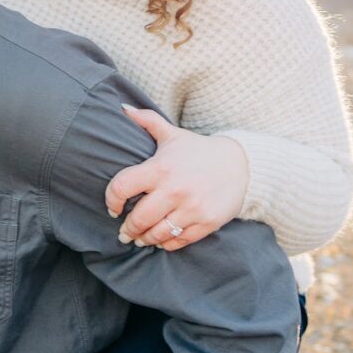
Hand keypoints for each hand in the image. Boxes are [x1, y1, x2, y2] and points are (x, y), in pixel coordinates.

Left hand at [105, 105, 248, 251]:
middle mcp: (174, 190)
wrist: (241, 164)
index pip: (122, 187)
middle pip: (138, 219)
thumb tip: (122, 108)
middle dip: (127, 229)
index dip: (111, 200)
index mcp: (160, 168)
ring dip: (144, 239)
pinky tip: (161, 240)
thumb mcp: (173, 134)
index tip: (113, 207)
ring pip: (157, 234)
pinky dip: (166, 244)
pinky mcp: (206, 223)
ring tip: (140, 239)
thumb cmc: (199, 151)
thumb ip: (147, 121)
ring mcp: (191, 208)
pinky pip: (179, 242)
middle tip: (124, 232)